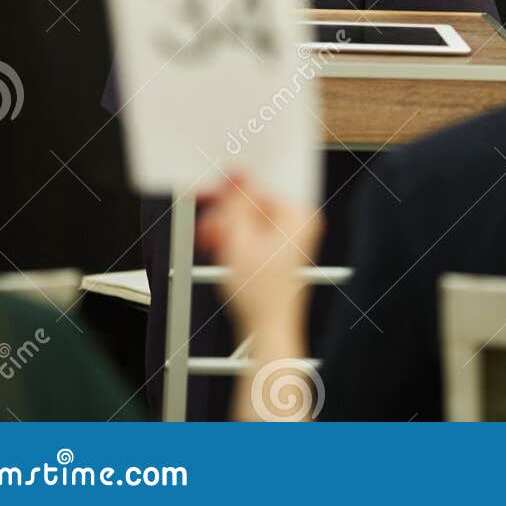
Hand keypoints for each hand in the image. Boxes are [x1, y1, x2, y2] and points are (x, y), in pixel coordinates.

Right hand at [197, 175, 323, 340]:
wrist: (268, 331)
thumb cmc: (261, 296)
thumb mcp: (239, 240)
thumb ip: (236, 202)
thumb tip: (235, 174)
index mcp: (298, 212)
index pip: (266, 177)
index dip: (237, 177)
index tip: (217, 177)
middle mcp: (299, 219)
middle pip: (256, 196)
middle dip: (226, 207)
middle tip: (207, 214)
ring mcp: (291, 233)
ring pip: (250, 212)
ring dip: (225, 222)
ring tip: (209, 237)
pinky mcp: (280, 245)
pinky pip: (254, 227)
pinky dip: (234, 233)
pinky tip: (217, 243)